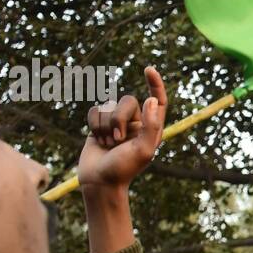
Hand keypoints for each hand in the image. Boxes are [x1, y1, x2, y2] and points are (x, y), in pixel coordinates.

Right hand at [77, 66, 167, 191]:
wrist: (99, 182)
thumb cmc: (123, 169)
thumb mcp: (143, 151)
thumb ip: (150, 125)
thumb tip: (152, 100)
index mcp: (151, 128)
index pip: (158, 101)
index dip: (155, 84)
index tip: (149, 70)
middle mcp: (136, 123)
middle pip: (127, 101)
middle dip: (118, 118)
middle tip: (117, 141)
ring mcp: (117, 123)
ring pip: (108, 106)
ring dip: (105, 126)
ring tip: (108, 144)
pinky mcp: (100, 124)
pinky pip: (95, 110)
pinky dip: (94, 125)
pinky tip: (97, 140)